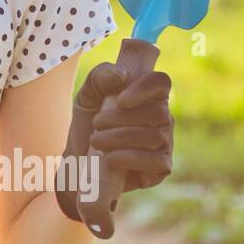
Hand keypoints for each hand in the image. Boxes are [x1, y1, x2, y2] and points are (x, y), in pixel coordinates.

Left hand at [56, 64, 174, 223]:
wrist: (79, 160)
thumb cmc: (88, 124)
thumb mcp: (86, 96)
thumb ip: (99, 77)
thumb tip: (121, 75)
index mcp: (148, 95)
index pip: (160, 82)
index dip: (144, 88)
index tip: (120, 100)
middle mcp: (162, 117)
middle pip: (157, 111)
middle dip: (120, 118)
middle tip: (96, 124)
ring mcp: (165, 143)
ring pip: (154, 137)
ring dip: (119, 139)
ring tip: (96, 142)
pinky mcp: (160, 168)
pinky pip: (157, 162)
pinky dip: (130, 159)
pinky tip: (111, 159)